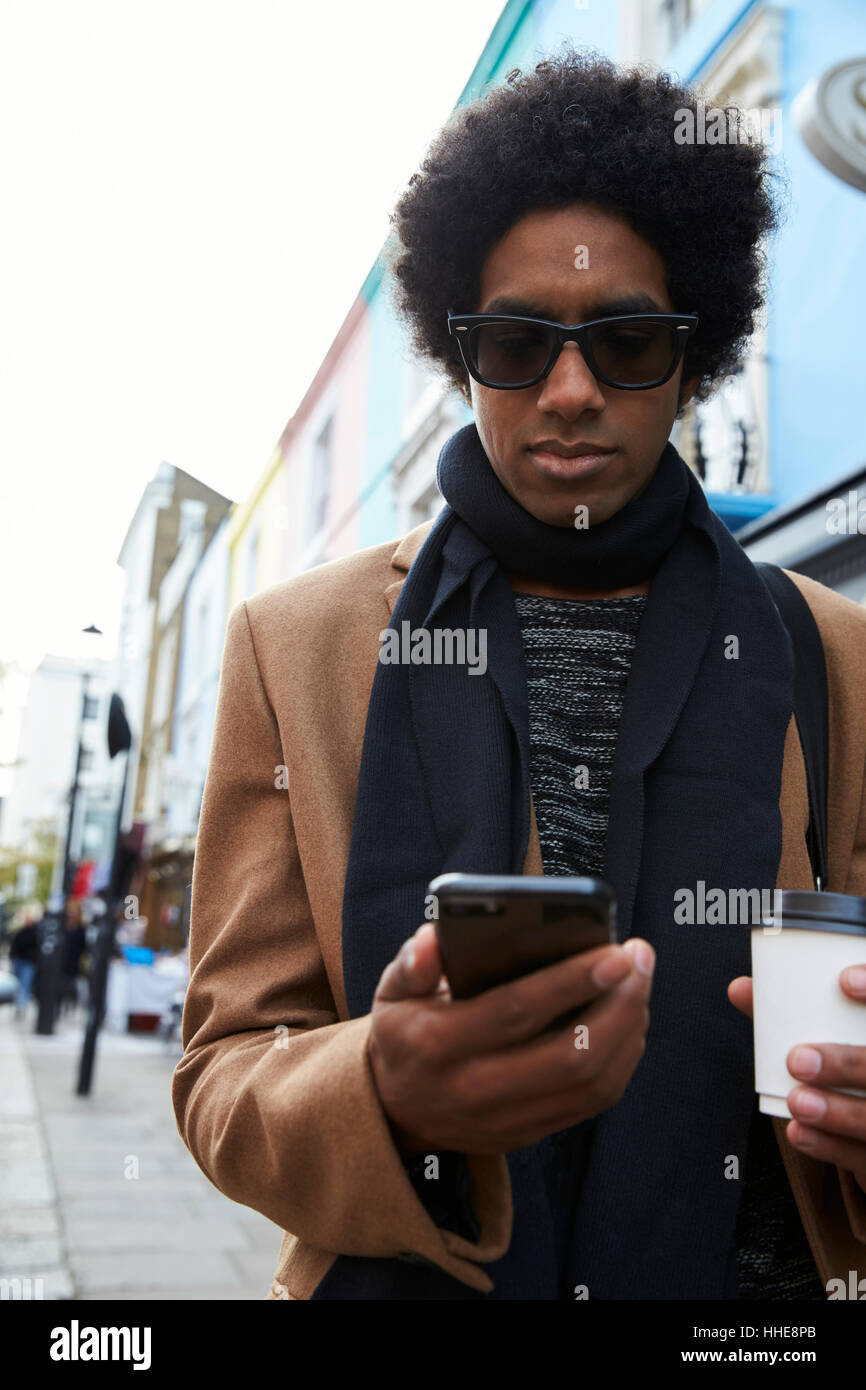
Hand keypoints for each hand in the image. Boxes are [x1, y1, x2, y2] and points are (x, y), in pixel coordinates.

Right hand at [368, 921, 654, 1156]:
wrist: (395, 1111)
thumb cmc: (405, 1032)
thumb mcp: (391, 993)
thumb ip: (412, 962)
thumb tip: (432, 937)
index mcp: (438, 1046)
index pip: (515, 1012)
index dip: (570, 982)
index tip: (615, 951)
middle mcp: (475, 1090)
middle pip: (569, 1056)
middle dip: (619, 1004)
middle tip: (640, 959)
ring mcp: (507, 1120)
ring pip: (591, 1084)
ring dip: (629, 1030)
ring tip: (640, 983)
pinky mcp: (531, 1133)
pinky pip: (593, 1102)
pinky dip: (623, 1059)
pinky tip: (630, 1019)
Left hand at [728, 967, 865, 1193]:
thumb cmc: (848, 1067)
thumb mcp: (830, 1036)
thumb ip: (792, 1014)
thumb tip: (741, 989)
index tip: (843, 981)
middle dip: (848, 1063)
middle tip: (798, 1059)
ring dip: (838, 1112)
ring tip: (797, 1102)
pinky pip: (865, 1156)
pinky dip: (831, 1146)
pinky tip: (800, 1132)